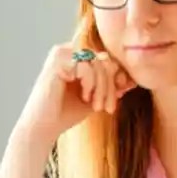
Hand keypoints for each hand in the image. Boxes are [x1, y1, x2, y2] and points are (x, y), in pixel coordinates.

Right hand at [14, 43, 135, 149]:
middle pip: (103, 60)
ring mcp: (60, 53)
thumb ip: (110, 87)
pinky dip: (89, 83)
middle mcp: (67, 50)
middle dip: (109, 86)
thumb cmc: (65, 113)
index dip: (116, 76)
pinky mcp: (56, 61)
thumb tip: (133, 80)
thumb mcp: (94, 97)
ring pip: (96, 63)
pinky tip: (84, 96)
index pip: (105, 59)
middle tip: (107, 107)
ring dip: (102, 87)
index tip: (121, 94)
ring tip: (96, 105)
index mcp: (75, 56)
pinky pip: (85, 66)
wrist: (43, 127)